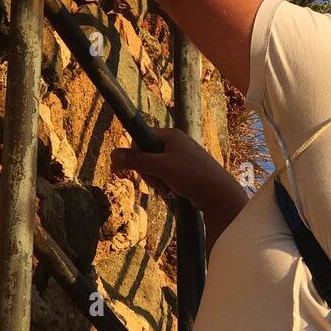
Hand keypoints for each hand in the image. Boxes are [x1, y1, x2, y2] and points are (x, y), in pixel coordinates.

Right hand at [111, 126, 246, 211]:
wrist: (218, 194)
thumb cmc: (192, 175)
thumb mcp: (161, 167)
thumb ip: (137, 161)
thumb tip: (113, 154)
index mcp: (171, 135)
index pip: (142, 138)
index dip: (135, 153)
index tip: (135, 166)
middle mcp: (175, 144)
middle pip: (146, 155)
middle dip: (147, 172)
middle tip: (157, 180)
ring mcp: (179, 159)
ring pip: (153, 169)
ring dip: (156, 181)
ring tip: (168, 188)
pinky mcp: (182, 173)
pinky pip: (163, 177)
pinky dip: (164, 186)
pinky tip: (173, 192)